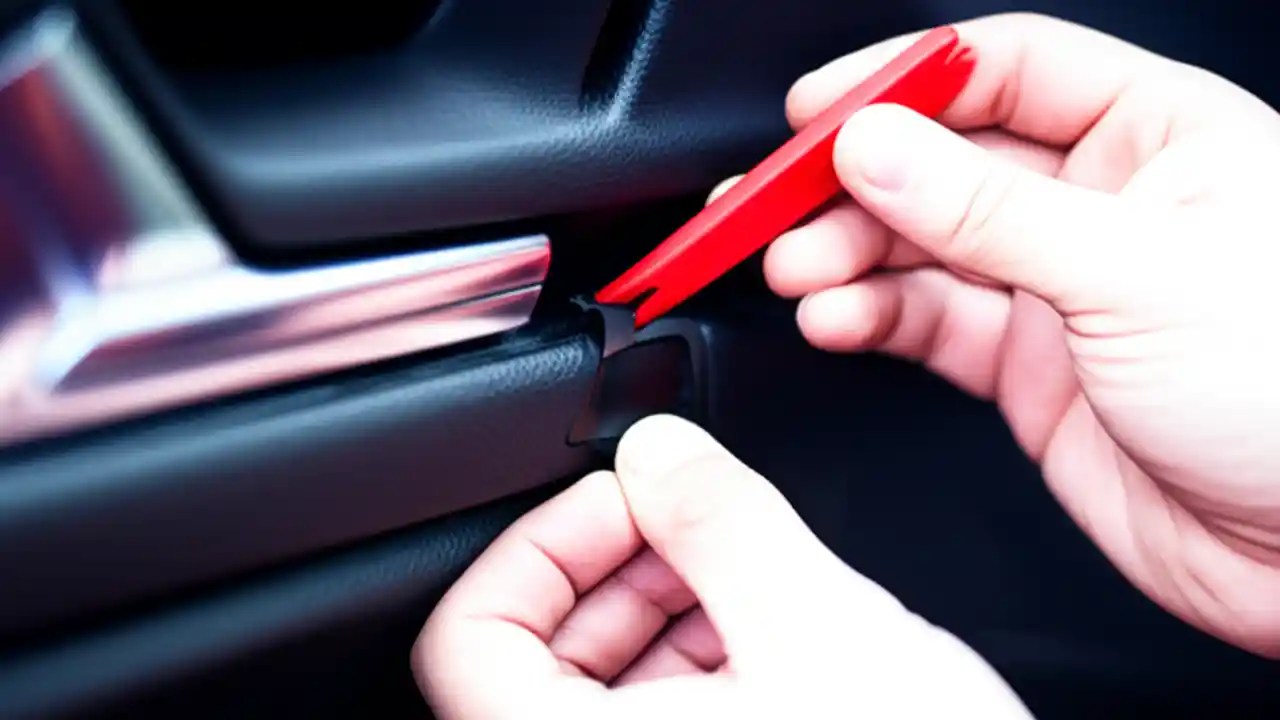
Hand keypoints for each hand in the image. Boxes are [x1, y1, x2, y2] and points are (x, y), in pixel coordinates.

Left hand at [414, 416, 1030, 718]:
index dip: (540, 544)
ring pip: (599, 698)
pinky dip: (696, 672)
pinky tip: (769, 643)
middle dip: (618, 569)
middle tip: (695, 529)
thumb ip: (720, 521)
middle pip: (533, 658)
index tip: (624, 503)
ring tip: (745, 581)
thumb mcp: (821, 632)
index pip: (466, 638)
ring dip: (662, 615)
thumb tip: (659, 454)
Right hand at [753, 13, 1279, 655]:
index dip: (903, 80)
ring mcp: (1057, 290)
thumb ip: (988, 213)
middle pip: (944, 161)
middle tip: (775, 201)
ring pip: (922, 248)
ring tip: (793, 268)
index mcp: (1158, 136)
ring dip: (847, 254)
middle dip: (852, 180)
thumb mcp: (1134, 272)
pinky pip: (928, 324)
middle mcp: (1100, 205)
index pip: (1007, 70)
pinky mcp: (1026, 369)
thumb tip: (875, 148)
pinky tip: (834, 317)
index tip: (817, 107)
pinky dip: (870, 319)